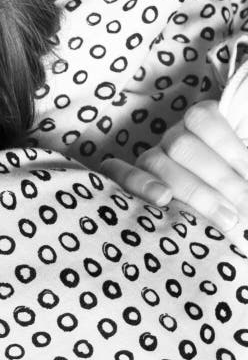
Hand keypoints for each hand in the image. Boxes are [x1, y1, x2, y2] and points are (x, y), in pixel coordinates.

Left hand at [100, 100, 247, 231]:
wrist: (243, 189)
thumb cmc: (229, 214)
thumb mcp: (215, 223)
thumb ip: (205, 226)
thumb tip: (212, 246)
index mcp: (147, 184)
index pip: (123, 176)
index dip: (138, 183)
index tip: (163, 198)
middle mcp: (156, 156)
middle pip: (157, 163)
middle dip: (197, 194)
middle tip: (231, 220)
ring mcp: (175, 134)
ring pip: (181, 145)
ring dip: (218, 175)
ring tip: (245, 201)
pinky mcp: (200, 114)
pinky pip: (204, 121)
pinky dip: (228, 146)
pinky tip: (247, 168)